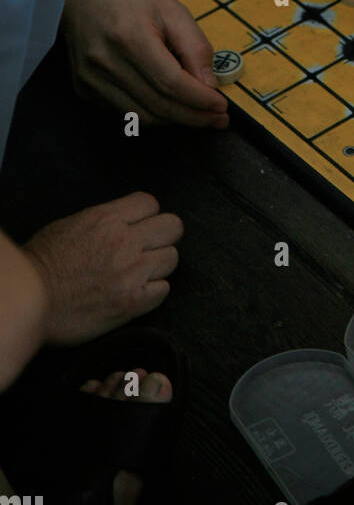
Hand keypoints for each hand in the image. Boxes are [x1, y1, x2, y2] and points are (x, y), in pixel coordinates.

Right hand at [24, 193, 181, 344]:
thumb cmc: (40, 264)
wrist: (29, 301)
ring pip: (172, 258)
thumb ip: (102, 221)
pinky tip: (137, 293)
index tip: (140, 226)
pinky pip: (163, 290)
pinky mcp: (132, 302)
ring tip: (140, 273)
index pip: (150, 202)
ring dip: (159, 265)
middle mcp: (124, 241)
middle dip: (163, 236)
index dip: (147, 215)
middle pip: (172, 227)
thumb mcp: (69, 225)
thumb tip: (122, 220)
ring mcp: (131, 272)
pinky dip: (153, 292)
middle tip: (150, 248)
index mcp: (106, 219)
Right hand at [62, 0, 228, 128]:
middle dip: (194, 117)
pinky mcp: (84, 87)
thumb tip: (209, 84)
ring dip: (174, 120)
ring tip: (198, 114)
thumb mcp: (170, 8)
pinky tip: (167, 102)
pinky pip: (124, 111)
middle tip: (217, 119)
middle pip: (158, 106)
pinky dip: (151, 112)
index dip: (200, 100)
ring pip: (141, 116)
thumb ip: (194, 46)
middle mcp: (106, 62)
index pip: (172, 83)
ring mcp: (90, 78)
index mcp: (130, 37)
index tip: (221, 108)